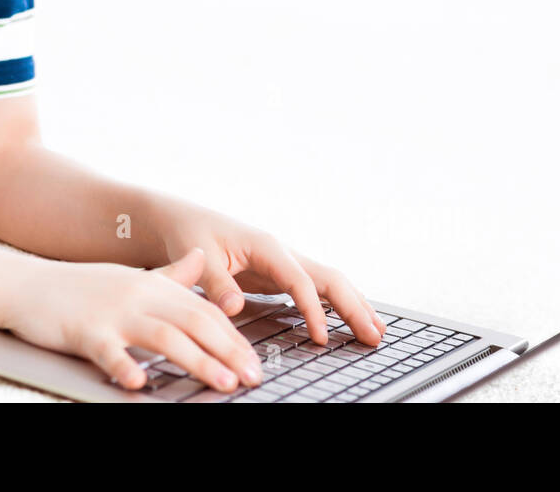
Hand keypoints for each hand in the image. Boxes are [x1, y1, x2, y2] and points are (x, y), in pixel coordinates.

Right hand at [3, 249, 264, 392]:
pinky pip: (109, 351)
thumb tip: (201, 259)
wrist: (27, 284)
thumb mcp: (131, 277)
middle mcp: (139, 296)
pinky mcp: (85, 330)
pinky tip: (141, 384)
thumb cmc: (80, 288)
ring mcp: (112, 312)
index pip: (205, 311)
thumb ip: (170, 274)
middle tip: (253, 376)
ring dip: (198, 361)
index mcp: (153, 286)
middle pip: (195, 322)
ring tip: (224, 384)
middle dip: (229, 350)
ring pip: (165, 336)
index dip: (233, 336)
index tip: (255, 361)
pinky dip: (126, 366)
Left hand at [159, 204, 386, 347]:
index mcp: (267, 246)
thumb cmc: (191, 234)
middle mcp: (283, 253)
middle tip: (374, 336)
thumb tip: (234, 308)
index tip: (322, 338)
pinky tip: (349, 320)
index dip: (313, 310)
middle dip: (353, 307)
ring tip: (376, 331)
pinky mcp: (279, 274)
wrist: (183, 221)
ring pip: (328, 283)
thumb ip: (217, 283)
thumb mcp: (199, 257)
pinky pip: (316, 289)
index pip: (300, 281)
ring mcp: (284, 263)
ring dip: (353, 305)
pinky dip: (336, 304)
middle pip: (329, 279)